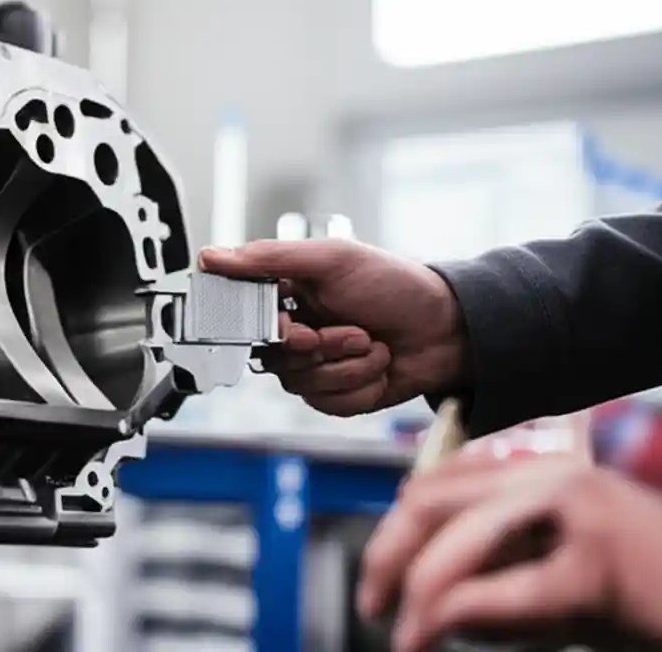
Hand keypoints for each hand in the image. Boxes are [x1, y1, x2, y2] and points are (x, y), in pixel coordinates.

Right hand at [200, 239, 466, 415]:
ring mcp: (315, 364)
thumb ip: (269, 258)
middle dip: (321, 347)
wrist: (449, 330)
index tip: (292, 322)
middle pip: (274, 357)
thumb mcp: (333, 259)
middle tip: (354, 330)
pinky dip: (359, 388)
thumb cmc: (397, 286)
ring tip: (373, 345)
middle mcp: (295, 330)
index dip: (268, 327)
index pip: (245, 317)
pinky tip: (378, 368)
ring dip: (346, 367)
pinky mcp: (336, 393)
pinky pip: (327, 403)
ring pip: (301, 383)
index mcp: (286, 294)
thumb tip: (212, 256)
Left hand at [359, 454, 661, 650]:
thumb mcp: (552, 563)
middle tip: (373, 604)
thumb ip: (493, 553)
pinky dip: (457, 612)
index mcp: (540, 467)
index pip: (439, 483)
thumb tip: (411, 568)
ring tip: (407, 636)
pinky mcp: (596, 567)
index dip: (394, 531)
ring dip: (420, 594)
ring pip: (460, 541)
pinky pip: (503, 590)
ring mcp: (578, 513)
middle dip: (388, 555)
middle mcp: (554, 476)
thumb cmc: (641, 594)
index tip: (377, 577)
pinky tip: (437, 630)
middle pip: (435, 502)